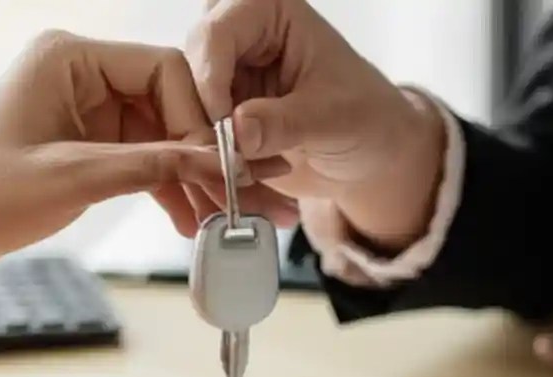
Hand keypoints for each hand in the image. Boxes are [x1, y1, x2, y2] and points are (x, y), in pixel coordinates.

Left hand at [0, 31, 294, 266]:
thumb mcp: (77, 177)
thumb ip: (153, 166)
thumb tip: (220, 166)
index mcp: (70, 58)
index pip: (163, 71)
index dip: (198, 119)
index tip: (218, 166)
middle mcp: (81, 73)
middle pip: (170, 102)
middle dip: (199, 153)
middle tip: (234, 194)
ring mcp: (85, 107)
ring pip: (161, 134)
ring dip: (188, 175)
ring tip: (218, 216)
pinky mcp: (86, 140)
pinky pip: (142, 156)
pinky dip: (164, 185)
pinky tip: (189, 217)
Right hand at [186, 0, 446, 250]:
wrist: (368, 160)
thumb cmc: (365, 120)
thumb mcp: (333, 120)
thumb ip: (284, 122)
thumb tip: (238, 130)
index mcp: (269, 13)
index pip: (216, 32)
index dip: (211, 78)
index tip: (223, 124)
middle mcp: (240, 37)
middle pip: (187, 66)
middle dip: (201, 116)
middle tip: (223, 155)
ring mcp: (225, 77)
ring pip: (184, 108)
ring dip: (204, 147)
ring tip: (241, 176)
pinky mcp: (218, 116)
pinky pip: (194, 140)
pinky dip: (211, 165)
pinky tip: (239, 183)